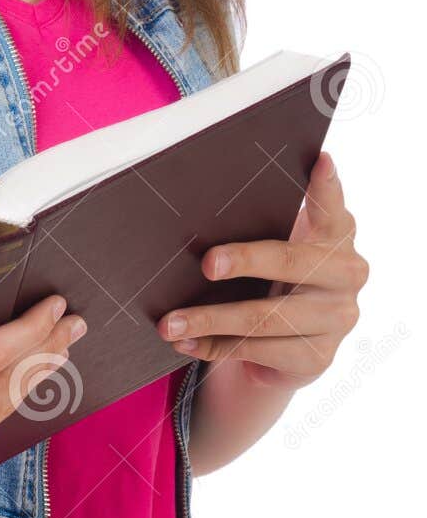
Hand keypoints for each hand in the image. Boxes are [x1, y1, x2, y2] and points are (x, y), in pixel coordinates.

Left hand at [156, 151, 367, 387]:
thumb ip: (263, 223)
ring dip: (210, 319)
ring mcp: (337, 319)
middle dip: (244, 261)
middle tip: (207, 263)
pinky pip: (258, 350)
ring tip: (170, 322)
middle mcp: (346, 274)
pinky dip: (215, 346)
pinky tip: (186, 343)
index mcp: (336, 234)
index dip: (326, 184)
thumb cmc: (273, 277)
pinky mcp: (317, 357)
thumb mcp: (275, 244)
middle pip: (289, 262)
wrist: (287, 346)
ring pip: (265, 317)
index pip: (331, 206)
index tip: (319, 160)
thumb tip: (202, 199)